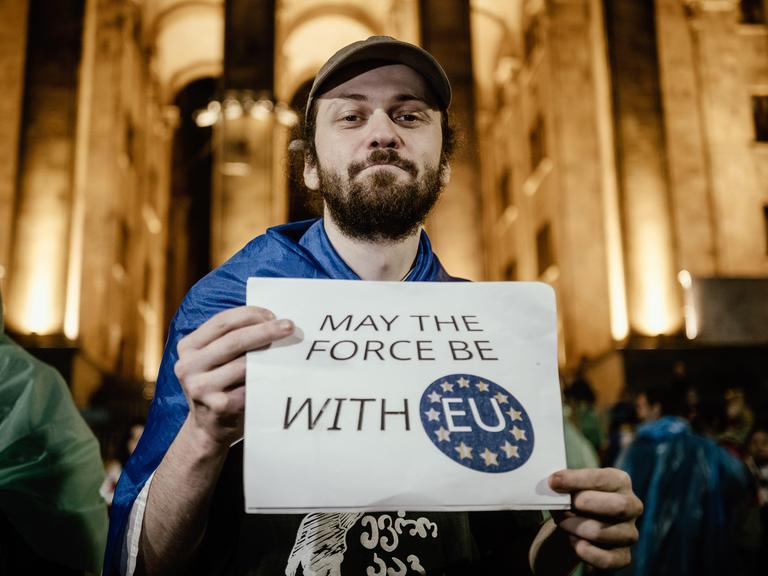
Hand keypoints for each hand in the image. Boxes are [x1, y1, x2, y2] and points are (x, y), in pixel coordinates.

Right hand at [174, 305, 293, 448]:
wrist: (207, 428)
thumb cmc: (219, 384)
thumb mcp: (213, 358)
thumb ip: (231, 338)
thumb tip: (271, 319)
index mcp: (188, 347)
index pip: (222, 322)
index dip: (250, 314)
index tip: (273, 315)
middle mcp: (188, 366)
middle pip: (234, 340)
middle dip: (265, 330)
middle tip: (289, 326)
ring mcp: (200, 388)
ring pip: (244, 364)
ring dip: (270, 356)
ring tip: (288, 350)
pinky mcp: (218, 406)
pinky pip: (249, 387)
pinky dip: (266, 379)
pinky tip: (280, 374)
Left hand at [548, 468, 641, 569]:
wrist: (576, 526)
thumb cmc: (575, 500)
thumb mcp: (572, 486)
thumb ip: (566, 483)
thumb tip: (555, 483)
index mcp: (620, 481)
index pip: (603, 479)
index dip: (576, 480)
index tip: (553, 482)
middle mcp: (631, 506)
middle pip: (618, 506)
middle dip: (585, 504)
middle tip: (564, 505)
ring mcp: (629, 533)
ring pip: (604, 533)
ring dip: (576, 528)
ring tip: (564, 523)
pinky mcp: (623, 556)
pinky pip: (605, 559)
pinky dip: (584, 551)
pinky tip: (574, 541)